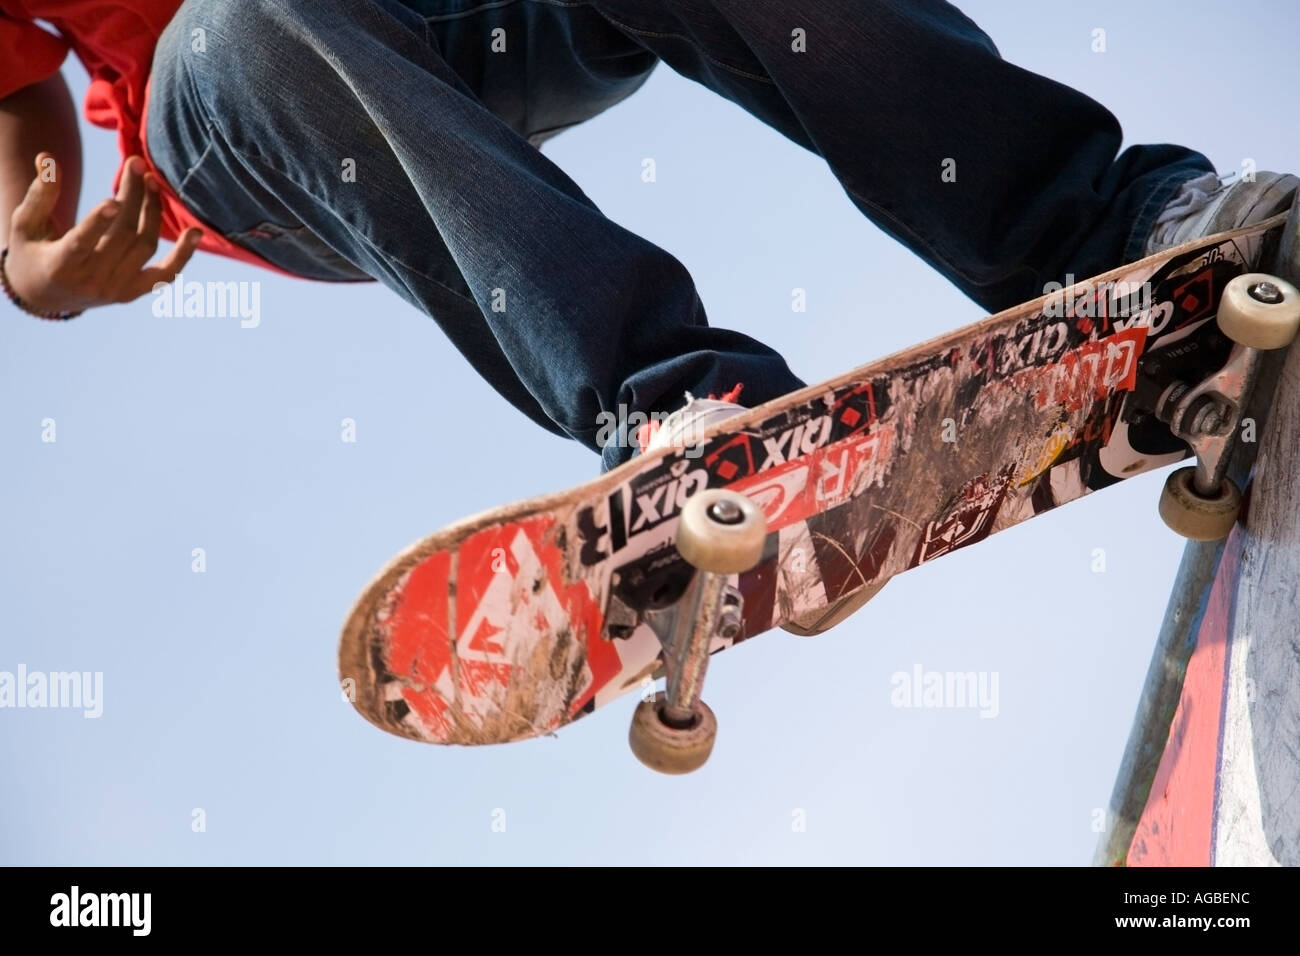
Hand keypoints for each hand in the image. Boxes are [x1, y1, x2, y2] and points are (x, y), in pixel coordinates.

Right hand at [4, 152, 201, 314]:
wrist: (44, 294)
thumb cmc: (33, 250)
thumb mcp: (26, 224)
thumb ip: (39, 194)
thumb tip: (48, 159)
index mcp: (60, 265)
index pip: (82, 243)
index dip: (98, 222)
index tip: (113, 199)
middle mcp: (91, 282)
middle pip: (122, 235)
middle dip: (132, 197)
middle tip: (136, 163)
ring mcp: (116, 290)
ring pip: (144, 246)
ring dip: (152, 211)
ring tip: (151, 181)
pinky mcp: (133, 292)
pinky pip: (165, 275)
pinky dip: (183, 255)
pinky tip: (196, 232)